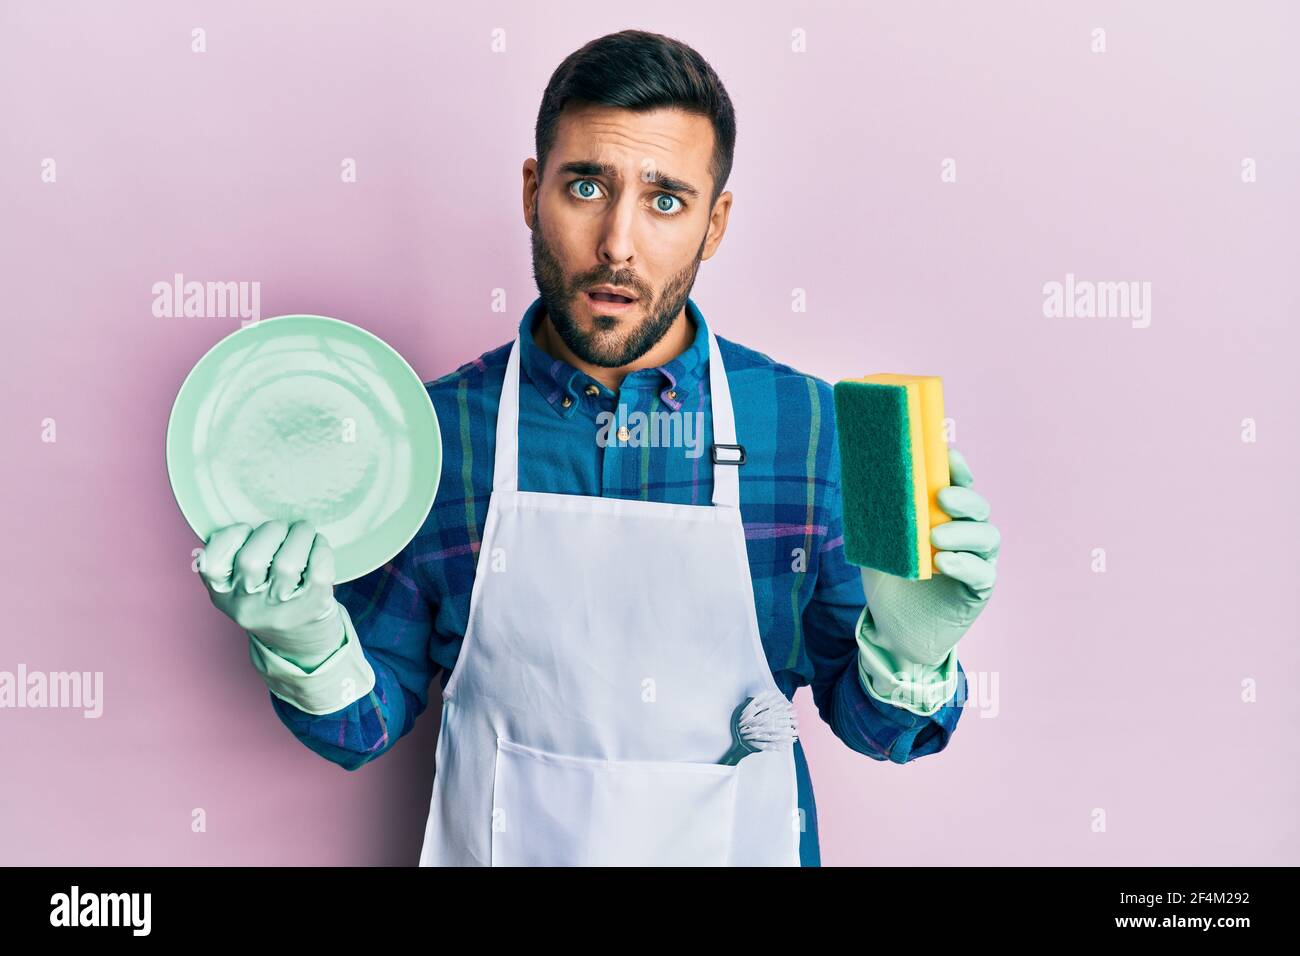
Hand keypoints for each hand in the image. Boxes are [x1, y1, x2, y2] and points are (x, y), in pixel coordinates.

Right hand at [198, 519, 344, 670]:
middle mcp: (247, 606)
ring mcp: (280, 610)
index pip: (211, 562)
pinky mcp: (312, 607)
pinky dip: (321, 550)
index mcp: (222, 595)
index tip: (247, 531)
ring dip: (300, 535)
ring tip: (304, 532)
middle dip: (272, 531)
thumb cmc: (269, 600)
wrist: (300, 645)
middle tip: (284, 528)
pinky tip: (318, 547)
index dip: (230, 537)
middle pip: (252, 559)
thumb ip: (234, 558)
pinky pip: (318, 571)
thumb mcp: (239, 587)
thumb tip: (251, 510)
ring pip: (288, 563)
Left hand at [858, 448, 998, 666]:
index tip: (948, 454)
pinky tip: (943, 564)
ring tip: (936, 539)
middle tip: (941, 498)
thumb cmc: (888, 580)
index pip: (958, 485)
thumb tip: (862, 478)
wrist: (892, 629)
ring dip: (964, 533)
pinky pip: (983, 573)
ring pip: (987, 537)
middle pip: (978, 507)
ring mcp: (976, 561)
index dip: (957, 468)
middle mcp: (965, 533)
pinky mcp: (978, 590)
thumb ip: (875, 517)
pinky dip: (965, 565)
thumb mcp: (875, 545)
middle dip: (964, 498)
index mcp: (944, 516)